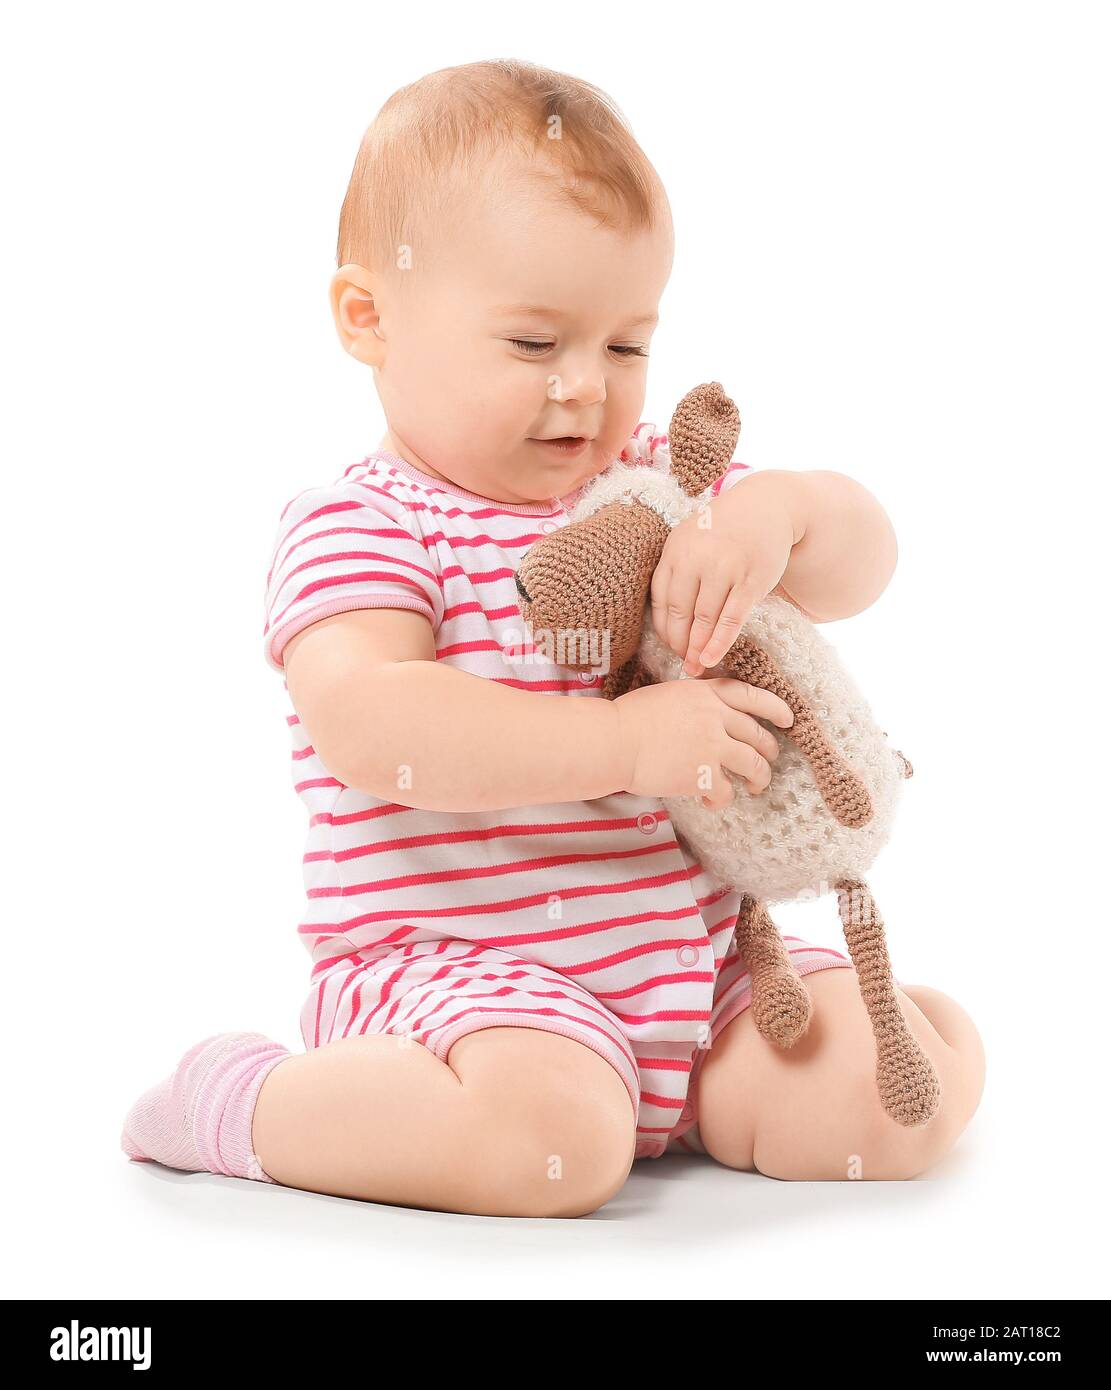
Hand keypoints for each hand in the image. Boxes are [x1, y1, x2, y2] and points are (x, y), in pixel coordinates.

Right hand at [615, 677, 794, 808]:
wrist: (614, 741)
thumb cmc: (630, 718)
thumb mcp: (668, 694)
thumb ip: (695, 701)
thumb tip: (710, 717)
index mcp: (706, 693)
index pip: (752, 696)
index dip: (776, 708)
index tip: (789, 719)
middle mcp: (715, 717)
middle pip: (758, 734)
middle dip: (769, 750)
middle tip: (766, 760)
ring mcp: (712, 745)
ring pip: (754, 764)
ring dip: (759, 778)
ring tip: (755, 785)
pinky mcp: (703, 774)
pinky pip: (726, 791)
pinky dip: (721, 800)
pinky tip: (710, 802)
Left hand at [650, 472, 798, 676]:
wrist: (768, 506)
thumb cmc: (725, 530)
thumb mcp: (692, 539)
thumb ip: (677, 570)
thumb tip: (666, 620)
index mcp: (675, 550)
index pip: (660, 598)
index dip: (663, 628)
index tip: (668, 646)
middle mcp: (696, 558)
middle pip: (680, 612)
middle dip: (679, 643)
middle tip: (682, 664)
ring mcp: (724, 569)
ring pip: (704, 619)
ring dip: (698, 648)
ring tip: (695, 668)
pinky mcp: (750, 580)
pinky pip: (731, 619)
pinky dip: (719, 643)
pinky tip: (711, 659)